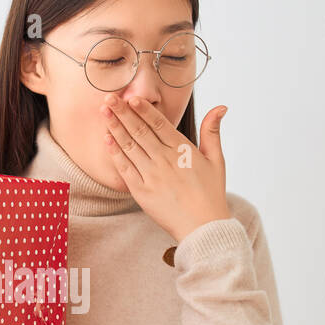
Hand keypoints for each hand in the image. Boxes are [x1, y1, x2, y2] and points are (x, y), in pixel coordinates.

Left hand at [100, 94, 230, 243]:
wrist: (203, 227)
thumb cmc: (211, 193)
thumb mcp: (216, 160)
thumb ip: (212, 131)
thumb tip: (221, 106)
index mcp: (182, 150)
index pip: (158, 123)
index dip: (143, 109)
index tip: (130, 97)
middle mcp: (165, 160)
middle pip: (140, 131)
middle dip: (122, 113)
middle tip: (108, 98)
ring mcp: (152, 176)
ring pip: (129, 147)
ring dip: (115, 128)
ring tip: (103, 112)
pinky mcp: (142, 192)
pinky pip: (125, 168)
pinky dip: (115, 153)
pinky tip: (107, 140)